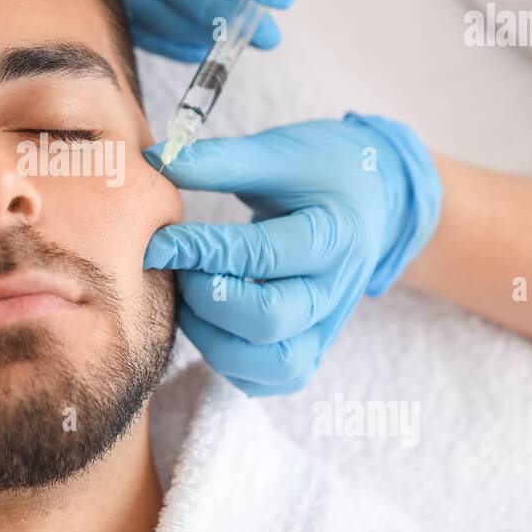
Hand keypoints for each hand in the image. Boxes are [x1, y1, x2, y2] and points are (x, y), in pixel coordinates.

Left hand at [142, 114, 441, 396]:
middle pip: (269, 320)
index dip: (201, 250)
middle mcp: (336, 288)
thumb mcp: (278, 153)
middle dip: (206, 296)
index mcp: (334, 233)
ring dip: (215, 339)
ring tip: (189, 299)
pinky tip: (210, 325)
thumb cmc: (321, 168)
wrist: (375, 196)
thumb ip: (220, 160)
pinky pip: (274, 379)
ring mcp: (328, 324)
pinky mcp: (314, 345)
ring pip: (273, 364)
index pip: (261, 255)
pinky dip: (234, 363)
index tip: (158, 241)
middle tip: (177, 268)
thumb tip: (155, 159)